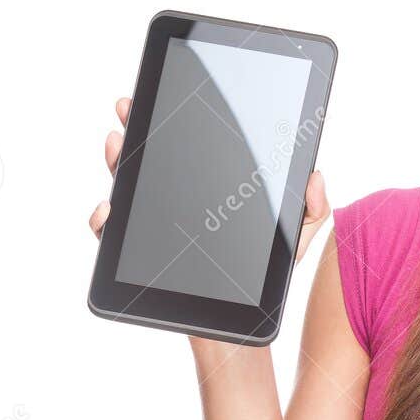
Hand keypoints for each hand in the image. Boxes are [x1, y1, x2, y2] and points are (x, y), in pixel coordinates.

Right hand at [88, 97, 330, 263]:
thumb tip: (315, 174)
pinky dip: (104, 222)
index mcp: (210, 188)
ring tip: (116, 145)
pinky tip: (108, 210)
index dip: (174, 116)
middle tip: (128, 107)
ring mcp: (155, 229)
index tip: (168, 90)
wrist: (238, 329)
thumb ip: (312, 208)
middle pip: (149, 158)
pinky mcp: (141, 259)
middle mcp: (176, 202)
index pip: (189, 145)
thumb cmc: (261, 282)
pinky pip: (112, 238)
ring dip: (116, 164)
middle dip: (135, 128)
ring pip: (127, 188)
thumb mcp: (295, 241)